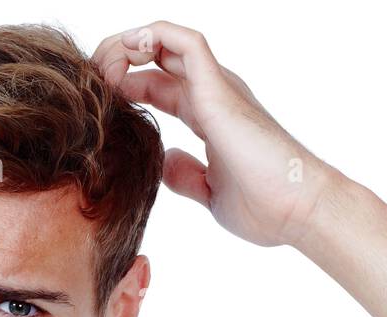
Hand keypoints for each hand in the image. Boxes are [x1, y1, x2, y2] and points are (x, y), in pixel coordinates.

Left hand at [92, 20, 342, 247]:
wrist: (298, 210)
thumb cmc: (266, 207)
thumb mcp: (211, 192)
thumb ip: (186, 175)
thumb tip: (163, 161)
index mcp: (209, 117)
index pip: (155, 88)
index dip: (121, 90)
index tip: (96, 109)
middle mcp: (213, 94)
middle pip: (155, 59)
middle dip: (114, 63)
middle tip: (87, 85)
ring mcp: (217, 87)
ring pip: (166, 40)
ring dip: (126, 45)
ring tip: (100, 69)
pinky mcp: (219, 88)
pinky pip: (184, 40)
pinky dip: (151, 36)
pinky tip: (127, 53)